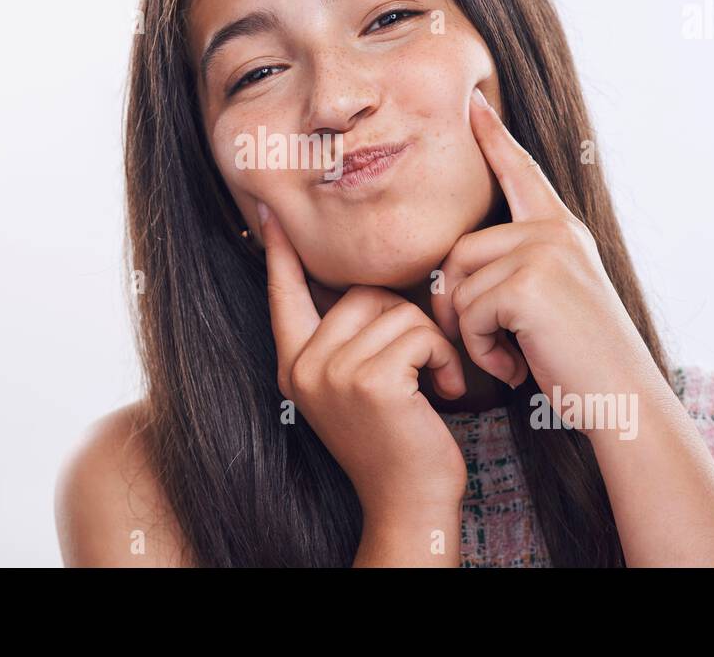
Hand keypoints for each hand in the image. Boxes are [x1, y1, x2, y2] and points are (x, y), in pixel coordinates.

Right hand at [259, 200, 468, 514]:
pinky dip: (444, 357)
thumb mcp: (355, 386)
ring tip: (435, 381)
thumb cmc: (397, 439)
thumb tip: (356, 283)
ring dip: (431, 341)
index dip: (280, 251)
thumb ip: (345, 339)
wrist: (411, 504)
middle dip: (405, 319)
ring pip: (396, 309)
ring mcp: (332, 374)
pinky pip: (419, 332)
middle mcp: (304, 367)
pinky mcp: (370, 382)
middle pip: (362, 291)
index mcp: (294, 365)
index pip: (283, 293)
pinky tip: (445, 391)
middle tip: (424, 365)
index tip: (269, 210)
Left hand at [429, 88, 657, 432]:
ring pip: (459, 284)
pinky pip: (468, 313)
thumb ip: (519, 268)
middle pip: (460, 250)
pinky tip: (514, 369)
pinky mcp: (529, 283)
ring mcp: (544, 252)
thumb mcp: (554, 300)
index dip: (494, 138)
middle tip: (490, 346)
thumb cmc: (584, 364)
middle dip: (457, 306)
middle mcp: (556, 231)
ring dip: (472, 334)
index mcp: (563, 231)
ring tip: (511, 358)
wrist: (625, 403)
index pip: (521, 172)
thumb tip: (456, 266)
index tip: (474, 103)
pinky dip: (480, 351)